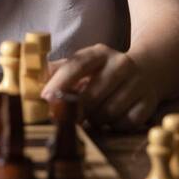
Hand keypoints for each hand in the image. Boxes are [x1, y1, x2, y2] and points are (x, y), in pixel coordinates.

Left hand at [41, 44, 161, 131]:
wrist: (148, 69)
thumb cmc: (103, 71)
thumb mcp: (82, 64)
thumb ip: (57, 72)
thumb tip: (29, 84)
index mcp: (99, 52)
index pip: (77, 66)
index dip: (60, 84)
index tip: (46, 99)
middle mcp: (121, 64)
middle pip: (92, 96)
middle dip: (77, 111)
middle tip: (68, 118)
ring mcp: (138, 82)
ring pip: (108, 112)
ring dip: (96, 120)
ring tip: (93, 115)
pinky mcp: (149, 101)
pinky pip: (125, 123)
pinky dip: (115, 125)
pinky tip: (112, 118)